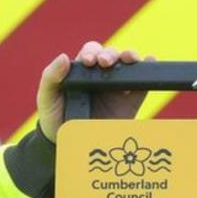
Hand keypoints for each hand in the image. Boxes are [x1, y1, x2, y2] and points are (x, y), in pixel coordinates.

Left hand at [37, 40, 151, 141]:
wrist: (68, 146)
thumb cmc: (54, 118)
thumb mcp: (46, 97)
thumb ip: (50, 77)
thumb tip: (64, 57)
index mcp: (83, 71)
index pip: (92, 52)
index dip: (92, 52)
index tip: (89, 62)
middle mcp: (102, 76)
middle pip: (112, 55)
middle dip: (111, 53)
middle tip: (105, 63)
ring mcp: (117, 88)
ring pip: (128, 65)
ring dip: (130, 56)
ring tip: (130, 59)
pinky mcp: (130, 102)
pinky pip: (142, 86)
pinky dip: (148, 72)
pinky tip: (150, 62)